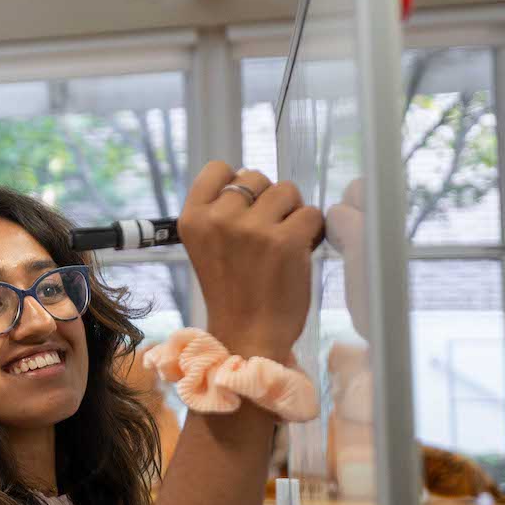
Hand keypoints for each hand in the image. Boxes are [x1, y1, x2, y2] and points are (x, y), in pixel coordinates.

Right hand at [177, 160, 323, 364]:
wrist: (247, 335)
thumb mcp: (207, 247)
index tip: (244, 208)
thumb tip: (253, 181)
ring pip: (287, 190)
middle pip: (256, 177)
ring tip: (283, 242)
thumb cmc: (231, 291)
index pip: (218, 169)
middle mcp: (219, 219)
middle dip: (267, 199)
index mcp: (193, 219)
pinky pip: (311, 213)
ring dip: (292, 212)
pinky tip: (299, 252)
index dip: (237, 183)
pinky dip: (311, 231)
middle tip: (265, 233)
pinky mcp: (286, 241)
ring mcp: (253, 229)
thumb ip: (220, 213)